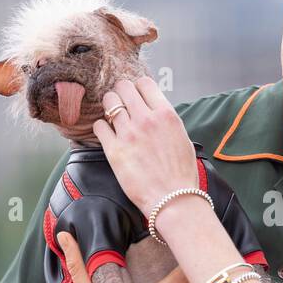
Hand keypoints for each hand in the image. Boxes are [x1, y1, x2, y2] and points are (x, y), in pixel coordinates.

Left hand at [93, 77, 200, 216]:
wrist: (173, 199)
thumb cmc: (181, 173)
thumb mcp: (183, 138)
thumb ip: (166, 121)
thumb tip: (154, 111)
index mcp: (166, 115)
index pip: (144, 83)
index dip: (138, 87)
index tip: (136, 95)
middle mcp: (146, 119)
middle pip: (123, 87)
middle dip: (121, 92)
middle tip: (121, 103)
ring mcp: (129, 134)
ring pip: (109, 103)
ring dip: (109, 107)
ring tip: (112, 117)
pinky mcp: (114, 150)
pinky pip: (99, 126)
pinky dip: (101, 127)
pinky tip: (108, 134)